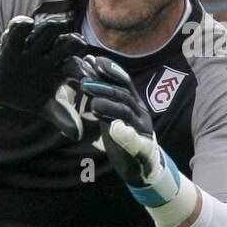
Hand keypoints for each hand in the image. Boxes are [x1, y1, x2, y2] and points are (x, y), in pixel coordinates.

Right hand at [0, 15, 90, 139]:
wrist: (0, 89)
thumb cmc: (28, 95)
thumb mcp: (44, 107)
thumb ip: (61, 117)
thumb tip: (77, 135)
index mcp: (60, 68)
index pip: (75, 65)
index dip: (82, 68)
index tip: (86, 77)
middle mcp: (50, 54)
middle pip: (65, 42)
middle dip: (72, 42)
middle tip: (76, 44)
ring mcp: (32, 46)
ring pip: (46, 32)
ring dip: (50, 29)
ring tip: (53, 27)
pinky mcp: (13, 43)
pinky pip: (19, 29)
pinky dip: (22, 25)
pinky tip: (25, 24)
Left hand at [79, 54, 160, 185]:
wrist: (140, 167)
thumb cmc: (123, 138)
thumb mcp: (111, 116)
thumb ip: (103, 100)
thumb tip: (87, 80)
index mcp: (133, 103)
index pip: (122, 81)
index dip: (109, 70)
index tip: (93, 60)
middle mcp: (140, 112)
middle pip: (122, 94)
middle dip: (103, 86)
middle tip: (84, 82)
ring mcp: (141, 129)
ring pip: (126, 112)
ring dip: (109, 105)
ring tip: (93, 104)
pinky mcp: (141, 147)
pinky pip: (134, 139)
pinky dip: (124, 133)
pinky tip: (113, 129)